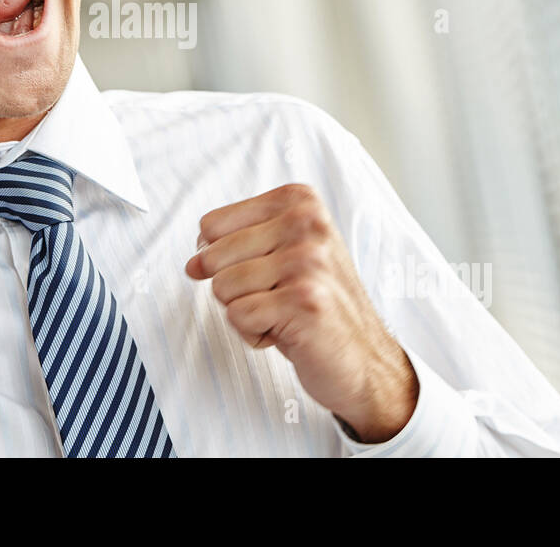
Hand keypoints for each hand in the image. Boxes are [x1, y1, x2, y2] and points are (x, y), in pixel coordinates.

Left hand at [186, 183, 417, 441]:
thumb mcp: (284, 253)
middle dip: (233, 289)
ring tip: (284, 314)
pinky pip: (238, 317)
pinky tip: (289, 332)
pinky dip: (255, 334)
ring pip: (222, 288)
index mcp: (298, 200)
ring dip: (246, 313)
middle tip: (276, 297)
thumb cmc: (318, 305)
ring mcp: (307, 260)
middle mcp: (306, 222)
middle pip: (212, 256)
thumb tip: (192, 263)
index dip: (222, 259)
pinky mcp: (304, 300)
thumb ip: (236, 243)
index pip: (210, 225)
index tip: (262, 271)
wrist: (366, 358)